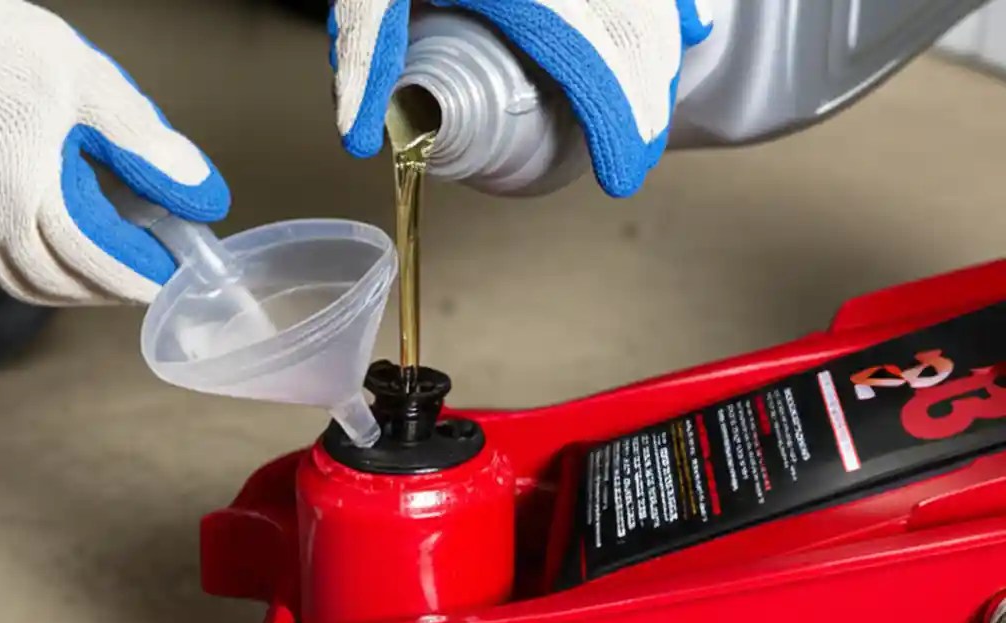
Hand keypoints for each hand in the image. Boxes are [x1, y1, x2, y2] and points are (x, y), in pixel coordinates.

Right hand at [0, 0, 229, 304]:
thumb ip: (147, 146)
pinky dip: (41, 271)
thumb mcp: (92, 87)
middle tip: (153, 276)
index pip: (95, 260)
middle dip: (110, 288)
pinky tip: (68, 249)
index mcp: (22, 195)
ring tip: (116, 270)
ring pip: (25, 283)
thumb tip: (202, 196)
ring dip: (75, 288)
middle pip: (59, 283)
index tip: (176, 275)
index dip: (140, 274)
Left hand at [330, 0, 711, 197]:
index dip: (616, 125)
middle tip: (633, 160)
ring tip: (649, 113)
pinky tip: (692, 28)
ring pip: (653, 2)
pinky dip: (673, 4)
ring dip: (660, 58)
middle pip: (637, 35)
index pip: (593, 63)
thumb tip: (360, 138)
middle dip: (643, 106)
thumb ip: (367, 51)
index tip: (620, 176)